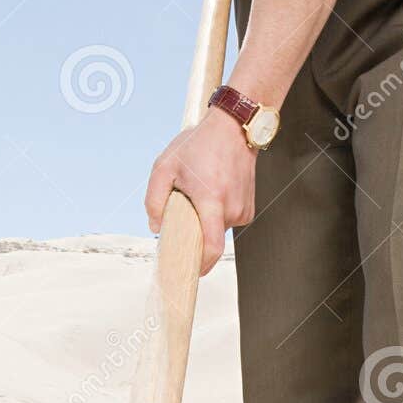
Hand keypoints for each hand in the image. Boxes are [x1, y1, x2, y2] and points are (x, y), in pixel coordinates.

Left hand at [145, 108, 256, 273]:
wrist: (234, 128)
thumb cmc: (200, 144)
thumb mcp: (165, 165)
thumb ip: (153, 198)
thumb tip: (155, 226)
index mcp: (212, 200)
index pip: (212, 247)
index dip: (201, 265)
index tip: (189, 274)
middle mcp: (231, 208)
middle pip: (208, 238)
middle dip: (193, 230)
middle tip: (185, 207)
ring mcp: (243, 209)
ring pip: (217, 230)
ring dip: (205, 219)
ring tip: (201, 192)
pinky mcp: (248, 208)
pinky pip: (226, 222)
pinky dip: (215, 214)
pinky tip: (213, 191)